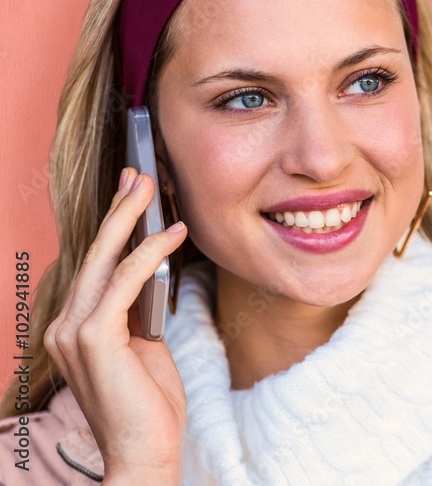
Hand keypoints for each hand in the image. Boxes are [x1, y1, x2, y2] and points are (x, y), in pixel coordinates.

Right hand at [44, 167, 187, 479]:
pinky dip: (149, 254)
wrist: (144, 452)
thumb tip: (153, 278)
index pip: (95, 266)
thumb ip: (139, 312)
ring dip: (129, 220)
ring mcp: (73, 332)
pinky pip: (125, 283)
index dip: (113, 227)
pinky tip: (171, 234)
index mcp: (74, 327)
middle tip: (138, 175)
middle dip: (118, 210)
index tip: (131, 194)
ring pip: (104, 261)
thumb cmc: (149, 404)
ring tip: (151, 188)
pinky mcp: (93, 338)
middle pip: (94, 254)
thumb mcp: (144, 346)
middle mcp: (64, 326)